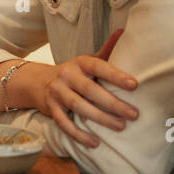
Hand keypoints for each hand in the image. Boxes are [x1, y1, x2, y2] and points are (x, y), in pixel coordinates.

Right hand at [33, 29, 138, 147]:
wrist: (38, 82)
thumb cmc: (74, 73)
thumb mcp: (88, 61)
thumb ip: (107, 50)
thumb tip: (124, 31)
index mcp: (80, 63)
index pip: (98, 66)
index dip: (115, 75)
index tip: (135, 85)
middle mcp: (67, 75)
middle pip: (90, 90)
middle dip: (113, 103)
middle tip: (134, 114)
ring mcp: (57, 92)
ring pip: (78, 106)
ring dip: (100, 118)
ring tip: (120, 127)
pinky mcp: (50, 108)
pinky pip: (64, 123)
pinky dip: (79, 134)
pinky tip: (95, 142)